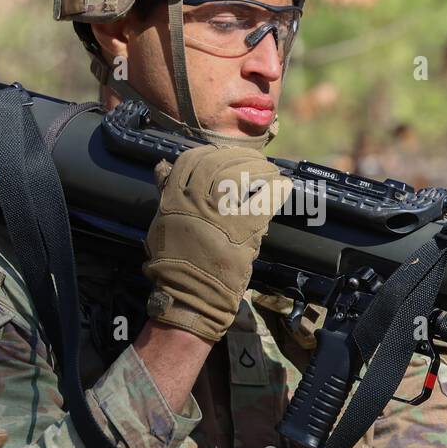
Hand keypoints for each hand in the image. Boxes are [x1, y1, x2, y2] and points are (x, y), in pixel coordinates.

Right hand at [142, 144, 292, 341]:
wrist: (189, 294)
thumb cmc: (174, 261)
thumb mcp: (163, 222)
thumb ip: (167, 193)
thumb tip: (164, 165)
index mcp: (174, 198)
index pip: (193, 160)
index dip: (212, 153)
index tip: (225, 155)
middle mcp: (196, 201)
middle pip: (221, 164)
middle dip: (241, 158)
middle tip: (256, 160)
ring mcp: (220, 214)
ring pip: (244, 177)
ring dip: (261, 169)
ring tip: (271, 171)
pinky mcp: (243, 229)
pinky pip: (265, 200)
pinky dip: (277, 190)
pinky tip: (283, 186)